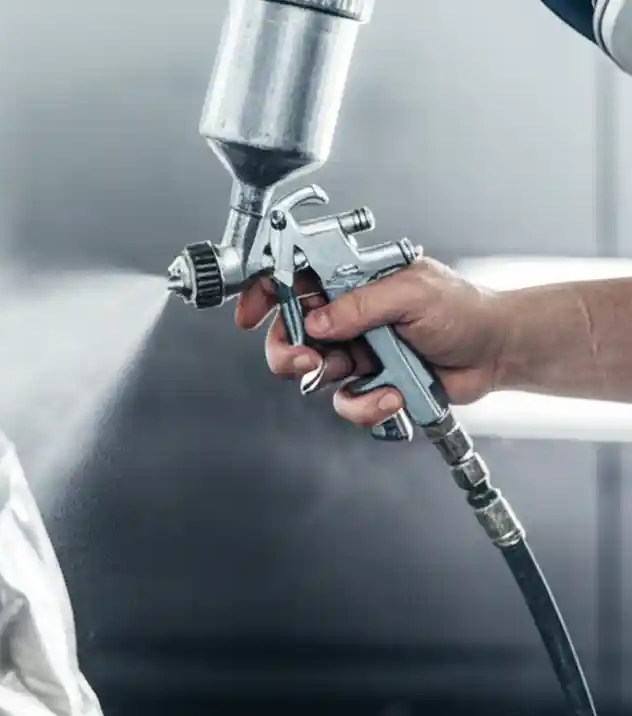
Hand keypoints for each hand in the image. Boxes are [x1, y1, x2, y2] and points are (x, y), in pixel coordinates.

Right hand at [235, 258, 508, 427]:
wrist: (497, 353)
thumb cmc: (464, 310)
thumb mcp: (413, 293)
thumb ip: (361, 304)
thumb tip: (317, 321)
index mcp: (351, 281)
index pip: (294, 278)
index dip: (264, 292)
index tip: (250, 314)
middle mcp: (347, 315)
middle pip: (290, 331)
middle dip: (287, 349)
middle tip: (304, 360)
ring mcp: (356, 350)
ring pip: (311, 371)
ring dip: (329, 378)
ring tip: (361, 375)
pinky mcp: (369, 383)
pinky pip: (345, 402)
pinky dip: (366, 404)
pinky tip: (392, 394)